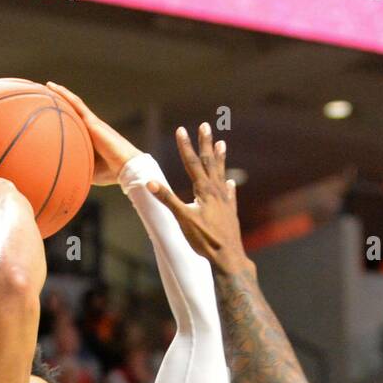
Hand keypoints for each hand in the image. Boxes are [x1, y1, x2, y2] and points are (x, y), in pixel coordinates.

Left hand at [45, 82, 137, 184]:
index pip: (74, 124)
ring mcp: (92, 122)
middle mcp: (90, 127)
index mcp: (90, 138)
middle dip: (60, 101)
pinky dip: (65, 95)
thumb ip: (77, 167)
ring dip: (61, 93)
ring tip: (48, 85)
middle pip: (73, 110)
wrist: (126, 167)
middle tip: (45, 94)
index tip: (50, 113)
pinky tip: (54, 87)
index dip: (64, 117)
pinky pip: (76, 104)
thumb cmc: (111, 172)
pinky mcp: (92, 121)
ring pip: (73, 103)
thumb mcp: (89, 170)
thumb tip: (63, 174)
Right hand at [143, 122, 245, 270]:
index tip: (181, 129)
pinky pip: (230, 195)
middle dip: (205, 143)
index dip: (185, 146)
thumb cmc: (205, 240)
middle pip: (210, 162)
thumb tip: (150, 182)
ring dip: (220, 159)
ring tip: (221, 144)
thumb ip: (167, 199)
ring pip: (222, 175)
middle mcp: (216, 191)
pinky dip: (229, 187)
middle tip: (206, 125)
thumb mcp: (183, 219)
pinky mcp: (230, 213)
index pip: (192, 163)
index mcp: (204, 190)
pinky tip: (231, 184)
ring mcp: (225, 202)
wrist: (228, 257)